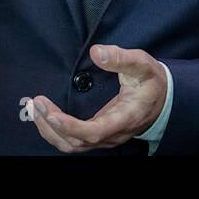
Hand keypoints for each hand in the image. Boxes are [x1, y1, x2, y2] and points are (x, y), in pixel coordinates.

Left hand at [29, 45, 166, 151]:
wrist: (163, 100)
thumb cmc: (151, 82)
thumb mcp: (142, 64)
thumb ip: (121, 58)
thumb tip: (97, 53)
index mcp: (124, 118)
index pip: (94, 131)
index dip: (70, 126)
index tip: (49, 113)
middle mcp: (113, 133)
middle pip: (77, 142)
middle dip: (52, 125)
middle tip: (36, 103)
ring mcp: (105, 137)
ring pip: (72, 145)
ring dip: (50, 130)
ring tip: (34, 108)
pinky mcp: (98, 134)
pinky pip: (73, 141)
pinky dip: (55, 131)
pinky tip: (44, 116)